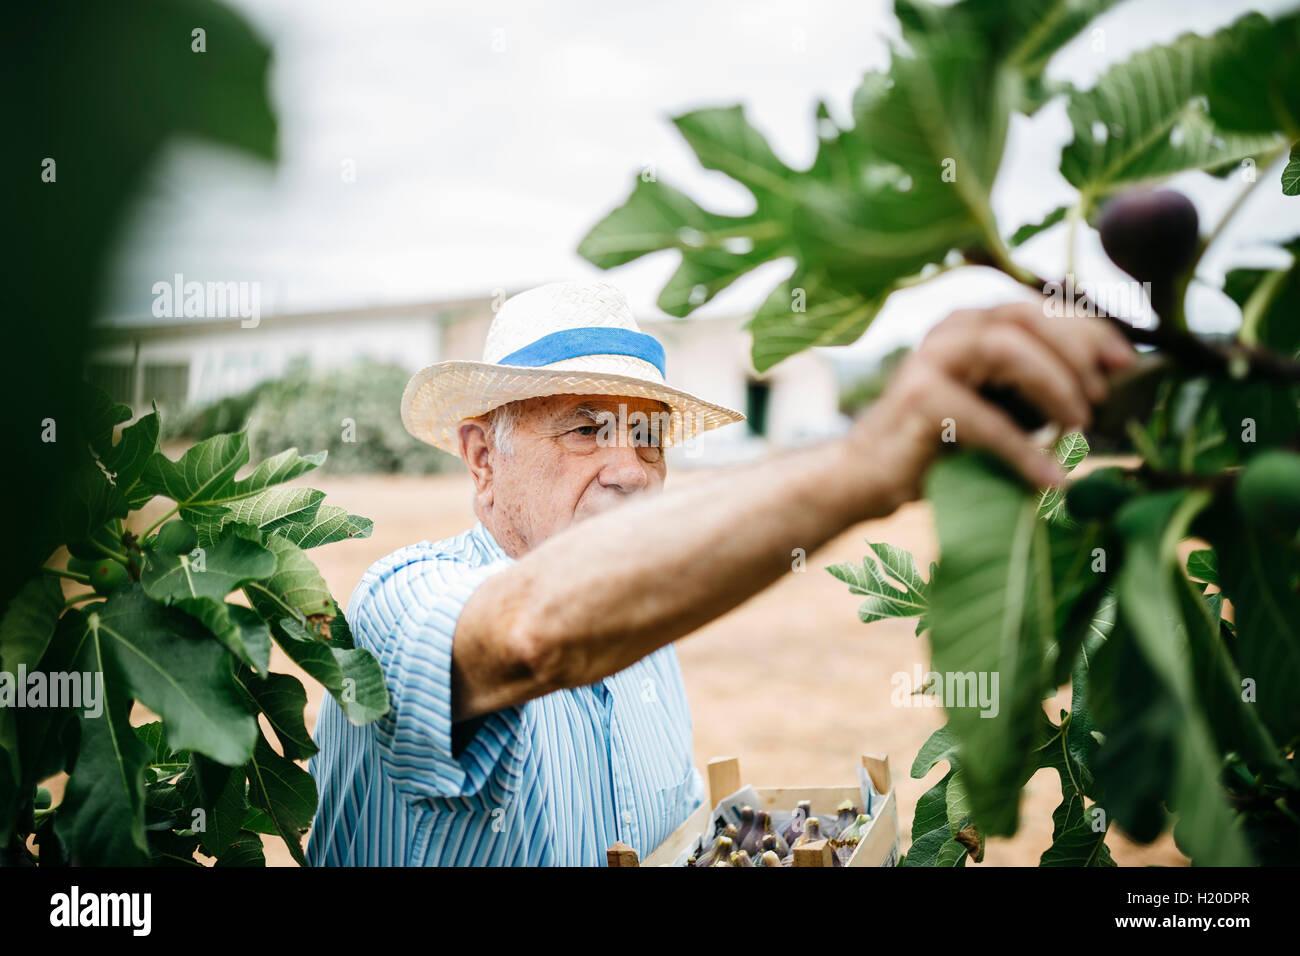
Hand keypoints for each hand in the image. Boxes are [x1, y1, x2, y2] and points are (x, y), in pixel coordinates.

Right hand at [847, 302, 1136, 507]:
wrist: (870, 473)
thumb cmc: (945, 443)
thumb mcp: (1005, 406)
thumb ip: (1044, 388)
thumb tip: (1114, 386)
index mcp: (975, 322)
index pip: (1041, 309)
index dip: (1091, 330)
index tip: (1128, 363)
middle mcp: (951, 328)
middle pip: (1027, 318)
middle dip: (1076, 355)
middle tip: (1099, 401)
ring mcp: (930, 358)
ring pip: (1008, 349)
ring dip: (1054, 386)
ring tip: (1077, 428)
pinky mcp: (918, 397)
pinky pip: (984, 418)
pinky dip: (1023, 451)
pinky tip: (1050, 479)